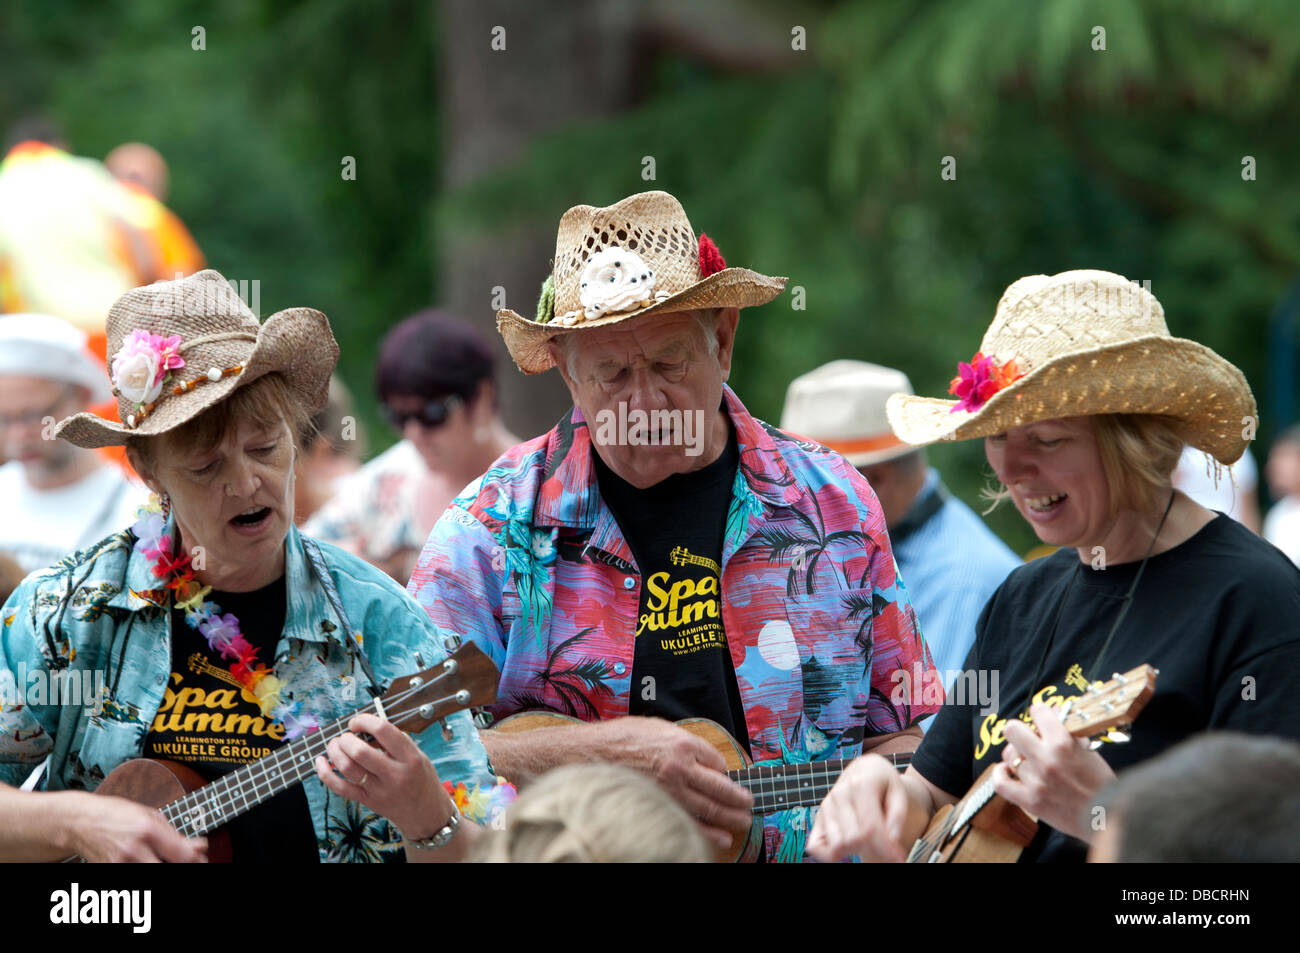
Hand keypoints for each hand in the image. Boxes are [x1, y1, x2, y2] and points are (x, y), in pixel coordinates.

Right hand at [67, 792, 207, 862]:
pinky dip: (147, 869)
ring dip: (163, 868)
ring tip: (162, 858)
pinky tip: (148, 861)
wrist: (81, 822)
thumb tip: (200, 847)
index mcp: (147, 829)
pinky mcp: (111, 873)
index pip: (181, 855)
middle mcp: (134, 850)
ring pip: (152, 875)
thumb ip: (175, 834)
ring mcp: (121, 864)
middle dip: (179, 868)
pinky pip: (135, 881)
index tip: (200, 858)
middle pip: (166, 870)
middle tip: (185, 862)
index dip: (196, 860)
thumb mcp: (150, 815)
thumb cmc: (118, 814)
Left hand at [314, 712, 453, 838]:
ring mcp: (379, 790)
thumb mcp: (419, 755)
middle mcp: (395, 774)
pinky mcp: (367, 801)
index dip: (364, 720)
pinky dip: (325, 773)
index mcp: (410, 758)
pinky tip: (320, 762)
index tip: (357, 722)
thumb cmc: (421, 780)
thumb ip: (396, 742)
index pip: (383, 730)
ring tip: (335, 745)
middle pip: (360, 751)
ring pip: (347, 768)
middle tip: (346, 736)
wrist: (424, 814)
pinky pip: (340, 787)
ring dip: (335, 751)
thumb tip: (366, 728)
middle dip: (346, 738)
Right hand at [588, 716, 752, 848]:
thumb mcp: (654, 727)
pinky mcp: (658, 808)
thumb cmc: (617, 740)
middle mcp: (679, 768)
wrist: (585, 756)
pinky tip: (720, 838)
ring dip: (730, 819)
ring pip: (710, 810)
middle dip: (739, 800)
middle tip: (749, 805)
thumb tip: (703, 758)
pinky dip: (708, 833)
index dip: (723, 771)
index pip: (717, 762)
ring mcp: (669, 792)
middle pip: (720, 789)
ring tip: (743, 823)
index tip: (727, 778)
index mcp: (682, 744)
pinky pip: (689, 823)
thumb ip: (680, 741)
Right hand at [807, 755, 912, 862]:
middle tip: (886, 849)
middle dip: (874, 850)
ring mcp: (826, 806)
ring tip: (868, 842)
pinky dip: (829, 856)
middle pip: (855, 838)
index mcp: (861, 785)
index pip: (871, 827)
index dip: (886, 848)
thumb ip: (898, 815)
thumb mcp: (899, 792)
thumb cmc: (883, 783)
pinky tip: (846, 851)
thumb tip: (891, 838)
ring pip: (838, 845)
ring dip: (856, 851)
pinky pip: (815, 847)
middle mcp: (839, 795)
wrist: (864, 770)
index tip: (898, 858)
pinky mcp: (818, 818)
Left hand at [994, 703, 1115, 841]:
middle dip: (1020, 730)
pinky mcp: (1030, 801)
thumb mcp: (1089, 751)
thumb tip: (1053, 714)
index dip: (1040, 713)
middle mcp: (1046, 760)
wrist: (1107, 818)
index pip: (1038, 712)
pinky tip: (1007, 770)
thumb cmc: (1101, 784)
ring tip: (1026, 758)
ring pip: (1009, 756)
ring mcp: (1036, 781)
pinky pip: (1001, 783)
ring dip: (1017, 755)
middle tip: (1028, 737)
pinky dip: (1000, 774)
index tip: (1042, 717)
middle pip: (1012, 730)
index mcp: (1063, 744)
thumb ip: (1068, 734)